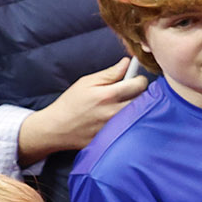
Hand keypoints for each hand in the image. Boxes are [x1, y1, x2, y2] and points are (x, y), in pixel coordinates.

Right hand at [21, 57, 149, 161]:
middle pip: (144, 99)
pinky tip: (120, 118)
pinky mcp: (115, 138)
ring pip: (140, 113)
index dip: (139, 79)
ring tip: (124, 105)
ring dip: (137, 107)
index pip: (140, 84)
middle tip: (130, 92)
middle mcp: (115, 112)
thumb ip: (110, 73)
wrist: (56, 129)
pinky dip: (130, 121)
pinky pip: (132, 127)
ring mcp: (116, 127)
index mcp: (108, 96)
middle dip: (140, 93)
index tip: (135, 79)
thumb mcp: (87, 83)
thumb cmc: (70, 103)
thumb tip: (127, 63)